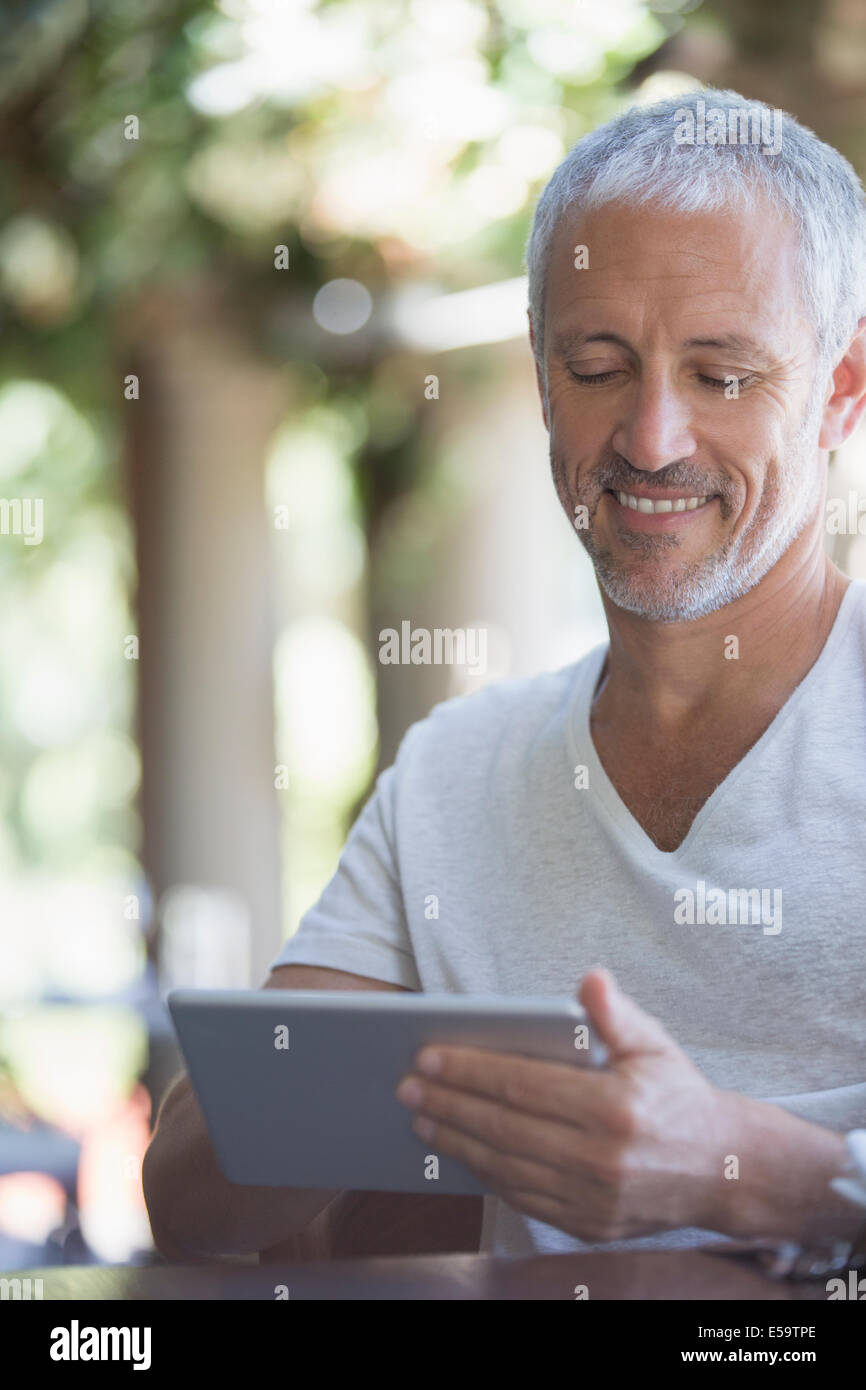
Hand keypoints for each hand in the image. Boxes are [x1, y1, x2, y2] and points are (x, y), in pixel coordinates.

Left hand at [395, 969, 741, 1241]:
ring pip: (506, 1168)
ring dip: (456, 1143)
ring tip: (422, 1121)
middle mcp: (601, 1159)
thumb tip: (589, 979)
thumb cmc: (679, 1096)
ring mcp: (593, 1199)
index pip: (521, 1085)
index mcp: (613, 1108)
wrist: (722, 1169)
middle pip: (503, 1128)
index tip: (427, 1058)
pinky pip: (523, 1198)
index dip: (468, 1071)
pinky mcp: (588, 1226)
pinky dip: (487, 1175)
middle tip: (406, 1089)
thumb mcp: (654, 1045)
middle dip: (447, 1106)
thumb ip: (616, 1014)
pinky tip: (462, 1153)